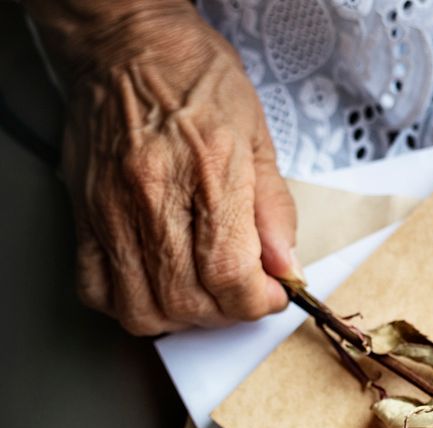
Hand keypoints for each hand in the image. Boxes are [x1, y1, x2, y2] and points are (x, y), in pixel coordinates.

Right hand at [37, 2, 296, 333]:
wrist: (128, 45)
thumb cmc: (197, 80)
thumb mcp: (259, 137)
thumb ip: (275, 209)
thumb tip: (287, 265)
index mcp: (209, 175)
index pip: (232, 276)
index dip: (259, 301)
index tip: (273, 294)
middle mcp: (155, 197)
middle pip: (189, 301)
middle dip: (229, 313)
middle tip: (244, 295)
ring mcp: (113, 210)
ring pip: (143, 308)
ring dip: (183, 318)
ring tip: (205, 296)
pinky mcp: (85, 214)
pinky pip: (96, 288)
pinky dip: (129, 304)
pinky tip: (157, 287)